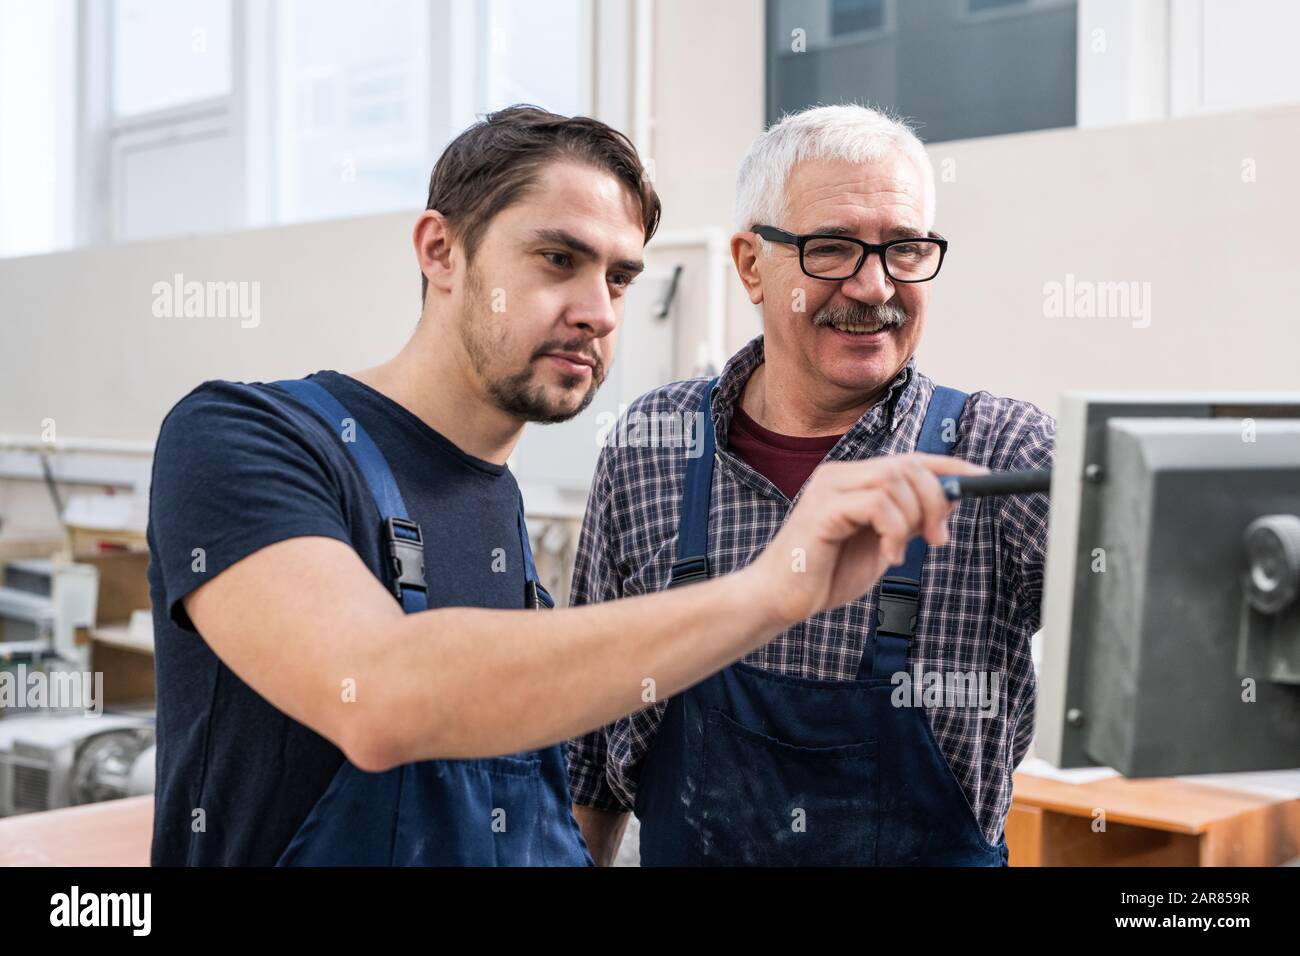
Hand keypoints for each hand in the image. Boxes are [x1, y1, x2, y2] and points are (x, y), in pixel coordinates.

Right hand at [742, 453, 988, 627]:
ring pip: (897, 481)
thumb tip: (948, 504)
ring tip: (902, 551)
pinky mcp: (823, 509)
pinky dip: (894, 532)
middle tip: (938, 539)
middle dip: (935, 501)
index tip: (983, 478)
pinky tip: (887, 556)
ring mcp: (829, 488)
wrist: (778, 599)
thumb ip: (907, 522)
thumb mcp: (880, 545)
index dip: (950, 466)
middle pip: (909, 465)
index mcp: (853, 479)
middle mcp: (840, 475)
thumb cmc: (824, 575)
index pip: (910, 459)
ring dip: (914, 520)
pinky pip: (878, 505)